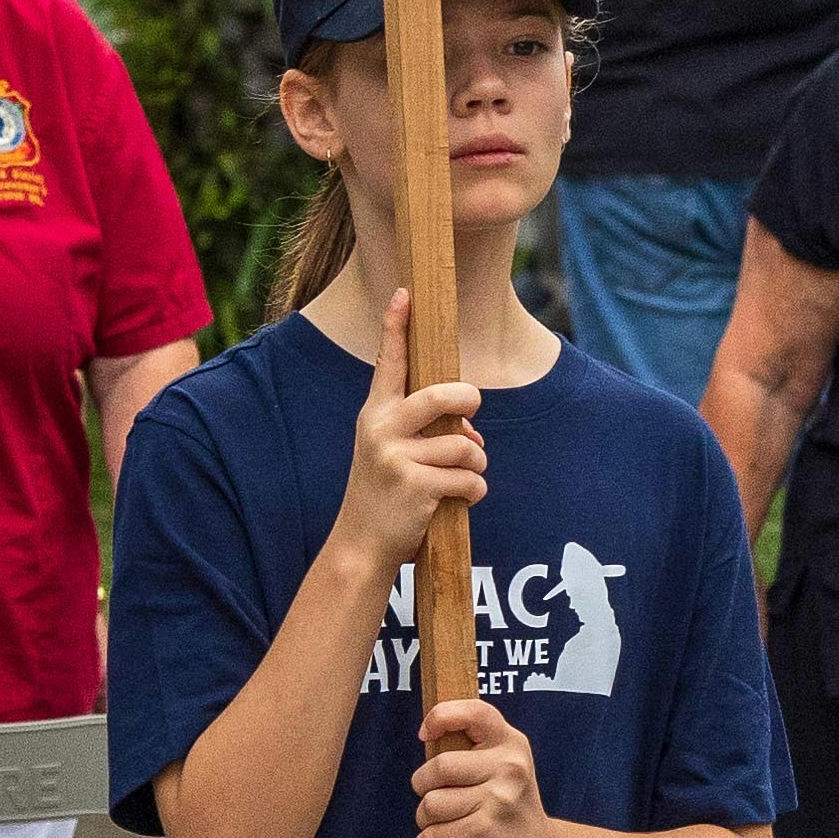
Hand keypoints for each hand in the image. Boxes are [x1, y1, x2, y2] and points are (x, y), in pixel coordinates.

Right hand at [338, 299, 490, 573]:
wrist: (361, 544)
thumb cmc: (385, 493)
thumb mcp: (392, 452)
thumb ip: (427, 431)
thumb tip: (471, 430)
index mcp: (375, 414)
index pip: (389, 363)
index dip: (396, 326)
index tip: (403, 293)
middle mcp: (382, 429)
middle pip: (441, 396)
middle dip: (468, 401)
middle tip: (472, 409)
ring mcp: (397, 457)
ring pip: (465, 446)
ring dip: (477, 464)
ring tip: (464, 477)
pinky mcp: (416, 486)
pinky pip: (469, 479)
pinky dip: (475, 491)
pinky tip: (461, 500)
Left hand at [407, 697, 561, 837]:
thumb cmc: (508, 807)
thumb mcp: (504, 767)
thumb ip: (473, 749)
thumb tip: (428, 736)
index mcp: (511, 743)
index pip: (474, 712)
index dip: (441, 717)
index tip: (426, 735)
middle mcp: (509, 768)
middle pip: (439, 766)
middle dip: (423, 785)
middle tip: (436, 797)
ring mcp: (498, 800)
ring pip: (431, 803)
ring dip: (426, 818)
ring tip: (445, 823)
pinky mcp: (484, 831)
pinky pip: (432, 835)